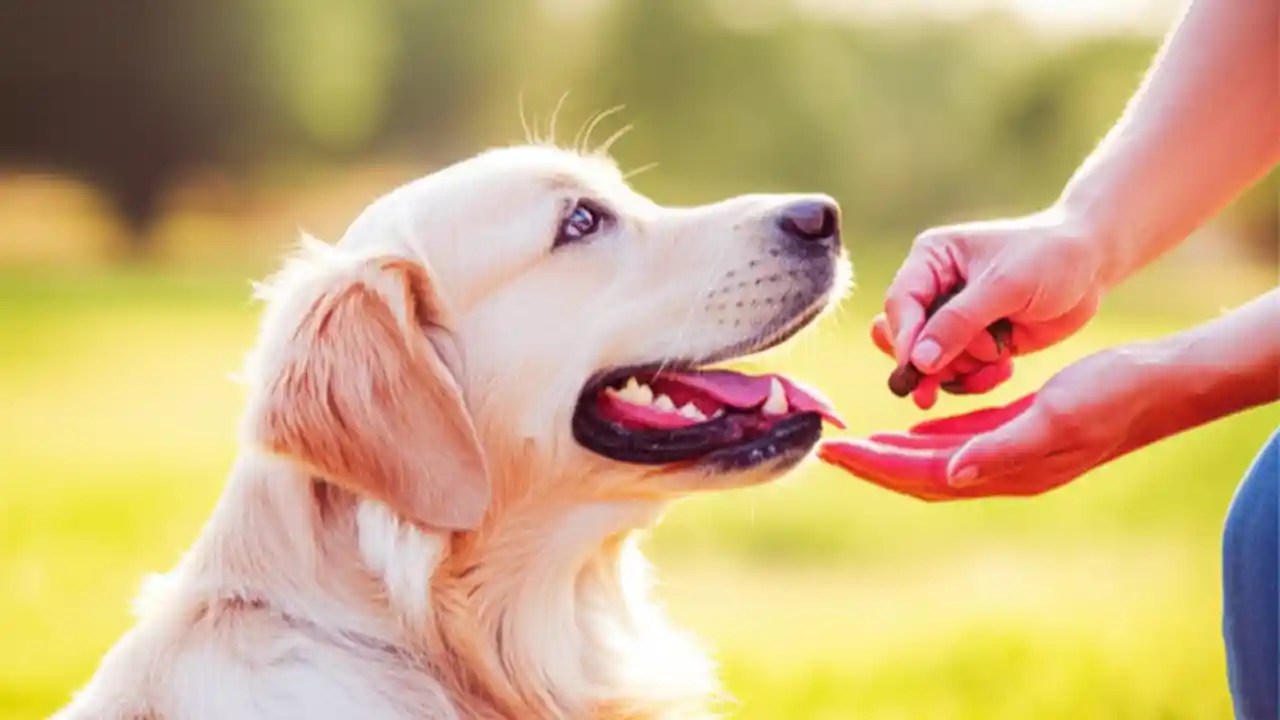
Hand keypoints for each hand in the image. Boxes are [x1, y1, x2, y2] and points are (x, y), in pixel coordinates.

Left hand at [820, 344, 1170, 499]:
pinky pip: (963, 443)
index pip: (922, 475)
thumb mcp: (1054, 416)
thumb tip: (947, 474)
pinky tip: (913, 431)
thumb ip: (1000, 447)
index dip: (876, 466)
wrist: (1157, 385)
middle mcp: (1003, 469)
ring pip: (937, 460)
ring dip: (895, 454)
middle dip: (872, 464)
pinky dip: (931, 439)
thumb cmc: (1111, 395)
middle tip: (828, 451)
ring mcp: (1012, 453)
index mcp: (1006, 469)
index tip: (834, 453)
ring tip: (857, 446)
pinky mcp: (1021, 431)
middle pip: (920, 474)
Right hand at [872, 208, 1107, 407]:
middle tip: (929, 396)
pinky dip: (977, 377)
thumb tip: (918, 361)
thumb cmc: (1049, 258)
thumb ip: (958, 323)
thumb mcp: (1004, 286)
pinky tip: (1004, 368)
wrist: (1091, 266)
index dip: (904, 339)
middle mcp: (934, 288)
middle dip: (929, 364)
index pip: (900, 303)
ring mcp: (953, 318)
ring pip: (933, 361)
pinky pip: (958, 372)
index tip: (917, 370)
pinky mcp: (974, 341)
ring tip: (998, 363)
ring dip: (962, 370)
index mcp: (931, 259)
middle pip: (907, 337)